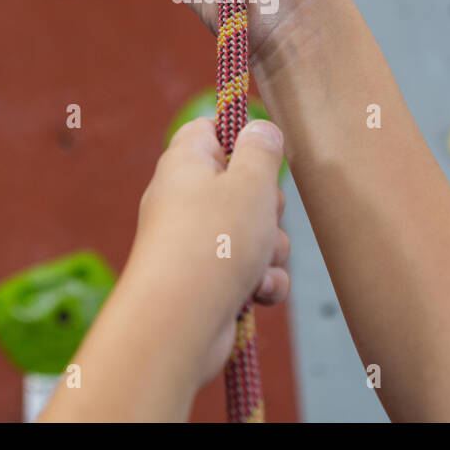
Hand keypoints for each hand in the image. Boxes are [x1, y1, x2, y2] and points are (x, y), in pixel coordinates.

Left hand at [127, 116, 289, 386]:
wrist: (180, 320)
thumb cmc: (216, 239)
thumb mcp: (251, 181)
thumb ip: (262, 150)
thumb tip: (260, 128)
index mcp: (186, 163)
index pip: (207, 130)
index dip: (239, 136)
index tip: (262, 151)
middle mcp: (183, 200)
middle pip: (240, 186)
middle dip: (269, 206)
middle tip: (265, 214)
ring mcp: (193, 242)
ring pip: (251, 233)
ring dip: (270, 249)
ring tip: (259, 262)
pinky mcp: (204, 281)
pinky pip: (245, 271)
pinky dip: (258, 280)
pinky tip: (258, 291)